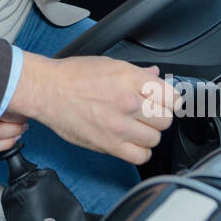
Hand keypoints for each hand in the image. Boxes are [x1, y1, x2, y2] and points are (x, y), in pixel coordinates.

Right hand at [7, 53, 182, 164]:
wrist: (48, 90)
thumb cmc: (73, 76)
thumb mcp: (110, 64)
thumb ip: (137, 73)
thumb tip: (155, 75)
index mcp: (131, 79)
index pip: (173, 97)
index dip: (169, 101)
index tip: (164, 103)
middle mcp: (129, 102)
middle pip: (166, 119)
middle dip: (158, 117)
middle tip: (146, 114)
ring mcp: (120, 125)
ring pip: (156, 138)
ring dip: (148, 134)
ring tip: (135, 127)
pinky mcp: (110, 144)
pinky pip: (140, 156)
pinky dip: (139, 151)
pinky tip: (131, 142)